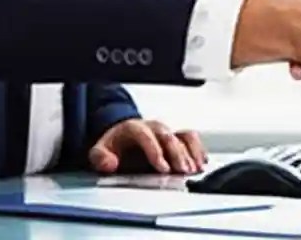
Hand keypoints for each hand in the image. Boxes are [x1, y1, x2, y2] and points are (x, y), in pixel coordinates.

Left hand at [88, 119, 206, 174]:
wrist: (123, 138)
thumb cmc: (114, 146)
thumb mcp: (100, 151)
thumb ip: (100, 157)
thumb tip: (110, 163)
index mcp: (135, 128)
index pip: (147, 137)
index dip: (156, 152)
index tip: (162, 168)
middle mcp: (154, 128)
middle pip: (169, 137)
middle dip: (177, 155)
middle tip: (182, 171)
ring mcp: (167, 132)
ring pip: (184, 136)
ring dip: (191, 153)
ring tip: (194, 169)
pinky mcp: (177, 137)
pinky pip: (192, 139)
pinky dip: (198, 150)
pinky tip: (201, 162)